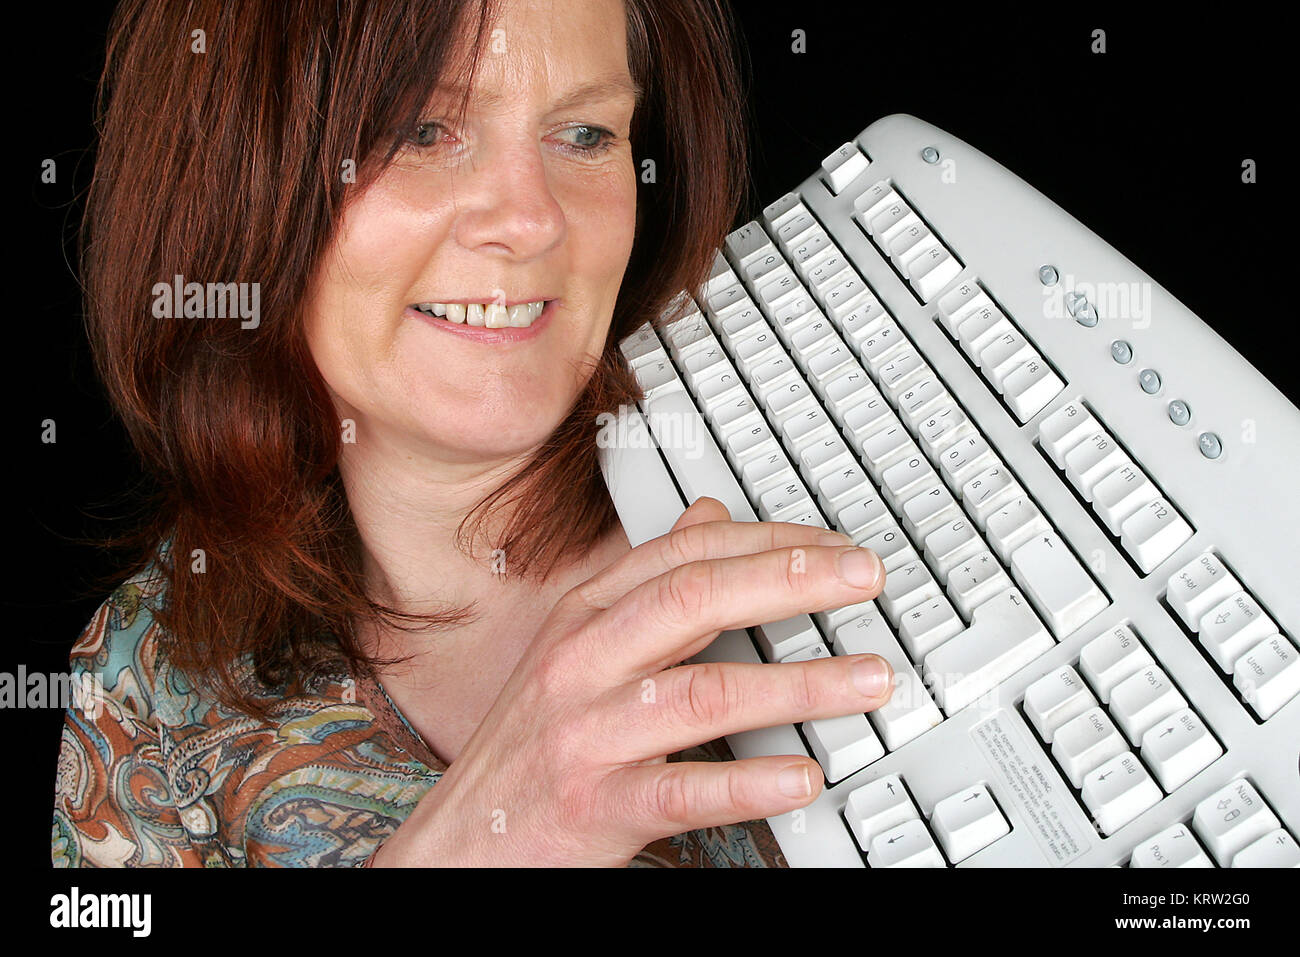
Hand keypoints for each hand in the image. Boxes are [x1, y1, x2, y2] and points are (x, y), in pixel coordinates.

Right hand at [374, 496, 891, 865]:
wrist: (464, 844)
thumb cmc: (530, 743)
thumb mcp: (575, 647)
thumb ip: (646, 585)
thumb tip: (708, 516)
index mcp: (582, 616)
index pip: (682, 554)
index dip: (766, 541)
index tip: (833, 548)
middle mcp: (581, 661)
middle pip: (694, 598)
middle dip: (788, 581)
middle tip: (864, 579)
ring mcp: (586, 732)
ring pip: (703, 691)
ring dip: (799, 684)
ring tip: (868, 681)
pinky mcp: (594, 806)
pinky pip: (683, 789)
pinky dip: (749, 782)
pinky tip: (803, 775)